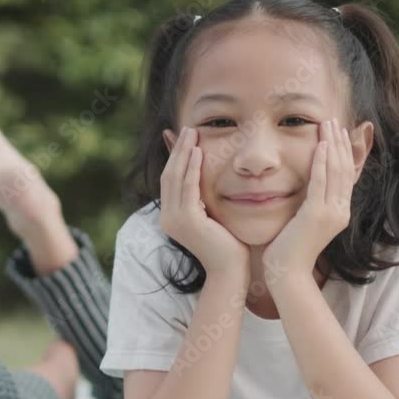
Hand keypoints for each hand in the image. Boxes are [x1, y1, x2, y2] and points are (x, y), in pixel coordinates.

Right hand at [159, 126, 249, 276]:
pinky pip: (188, 188)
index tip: (186, 136)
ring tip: (192, 133)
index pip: (170, 179)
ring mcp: (174, 220)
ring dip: (183, 153)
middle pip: (169, 175)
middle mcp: (167, 218)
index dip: (176, 156)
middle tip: (188, 128)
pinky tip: (198, 152)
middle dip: (177, 150)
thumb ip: (205, 196)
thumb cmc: (228, 244)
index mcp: (171, 216)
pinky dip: (192, 168)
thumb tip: (208, 177)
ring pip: (175, 178)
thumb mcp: (213, 214)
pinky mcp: (187, 220)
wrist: (231, 270)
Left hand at [263, 119, 354, 286]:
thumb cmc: (288, 250)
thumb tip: (303, 192)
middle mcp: (340, 211)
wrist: (287, 274)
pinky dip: (322, 162)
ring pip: (336, 171)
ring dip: (332, 145)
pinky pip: (321, 183)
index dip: (344, 152)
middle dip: (340, 142)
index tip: (338, 132)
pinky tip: (320, 145)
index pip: (345, 175)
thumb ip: (306, 205)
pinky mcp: (317, 215)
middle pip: (345, 169)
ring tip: (328, 124)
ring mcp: (331, 213)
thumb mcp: (302, 222)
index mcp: (338, 212)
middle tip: (334, 120)